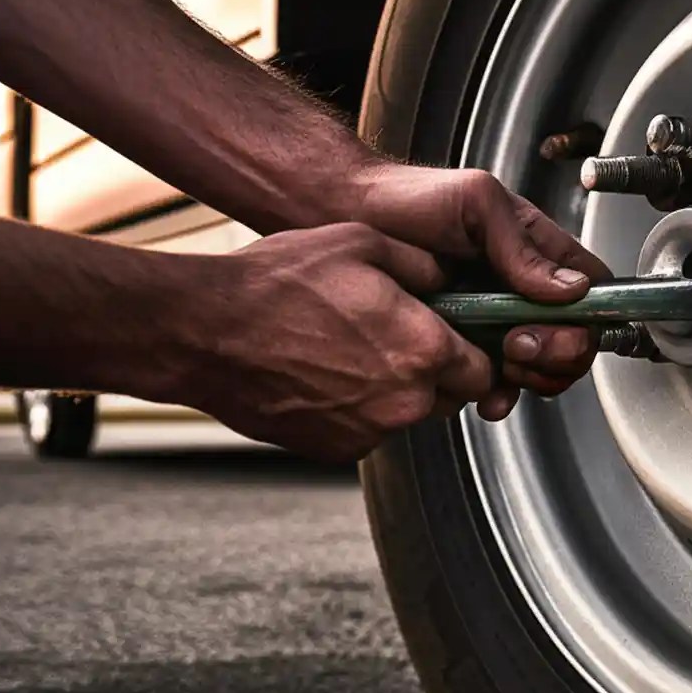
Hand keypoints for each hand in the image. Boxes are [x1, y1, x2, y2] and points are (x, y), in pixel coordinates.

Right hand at [191, 223, 495, 461]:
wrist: (206, 333)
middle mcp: (405, 401)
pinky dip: (359, 409)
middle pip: (450, 397)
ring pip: (408, 415)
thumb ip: (423, 265)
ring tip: (352, 350)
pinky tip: (326, 373)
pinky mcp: (336, 449)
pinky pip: (368, 430)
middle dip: (437, 372)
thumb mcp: (362, 243)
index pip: (485, 371)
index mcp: (424, 349)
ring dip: (397, 390)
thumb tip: (450, 280)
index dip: (474, 353)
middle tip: (397, 337)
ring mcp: (370, 431)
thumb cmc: (278, 283)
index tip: (458, 339)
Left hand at [349, 161, 613, 413]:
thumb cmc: (408, 198)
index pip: (594, 292)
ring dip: (529, 378)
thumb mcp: (476, 203)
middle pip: (575, 339)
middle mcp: (523, 289)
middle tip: (517, 344)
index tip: (555, 325)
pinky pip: (497, 384)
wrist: (345, 219)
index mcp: (538, 251)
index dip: (589, 318)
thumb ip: (522, 245)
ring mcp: (496, 321)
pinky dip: (498, 395)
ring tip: (497, 365)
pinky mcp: (464, 347)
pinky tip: (483, 392)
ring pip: (541, 368)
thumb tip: (570, 290)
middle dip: (555, 353)